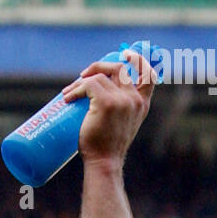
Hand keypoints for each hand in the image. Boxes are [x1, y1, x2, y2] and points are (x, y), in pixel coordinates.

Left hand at [62, 46, 156, 166]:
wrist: (104, 163)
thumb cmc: (107, 148)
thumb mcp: (121, 125)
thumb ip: (121, 109)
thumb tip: (100, 95)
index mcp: (142, 105)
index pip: (149, 75)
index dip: (139, 60)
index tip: (125, 54)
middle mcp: (135, 100)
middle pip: (120, 68)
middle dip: (100, 66)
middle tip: (84, 74)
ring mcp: (121, 100)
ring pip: (100, 76)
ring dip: (81, 81)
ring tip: (70, 92)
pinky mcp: (106, 102)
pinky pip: (89, 85)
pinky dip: (76, 90)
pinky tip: (68, 98)